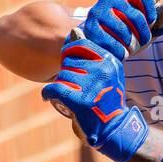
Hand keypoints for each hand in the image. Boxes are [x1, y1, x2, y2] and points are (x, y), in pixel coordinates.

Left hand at [41, 31, 148, 161]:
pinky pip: (54, 88)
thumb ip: (94, 54)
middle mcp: (102, 70)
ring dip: (60, 85)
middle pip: (69, 61)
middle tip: (73, 86)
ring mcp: (91, 85)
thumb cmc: (107, 100)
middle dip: (67, 73)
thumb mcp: (108, 73)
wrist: (114, 129)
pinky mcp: (79, 100)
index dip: (71, 54)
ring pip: (62, 76)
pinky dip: (48, 93)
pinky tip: (49, 97)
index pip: (80, 45)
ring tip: (68, 96)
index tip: (72, 66)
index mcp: (110, 60)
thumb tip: (75, 32)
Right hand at [78, 0, 157, 60]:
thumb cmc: (128, 30)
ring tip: (131, 48)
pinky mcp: (89, 28)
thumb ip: (161, 14)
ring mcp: (97, 12)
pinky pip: (110, 42)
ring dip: (131, 44)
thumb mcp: (146, 22)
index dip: (151, 14)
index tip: (151, 23)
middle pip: (135, 16)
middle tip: (144, 41)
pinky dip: (120, 51)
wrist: (100, 42)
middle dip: (143, 34)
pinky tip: (122, 53)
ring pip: (123, 30)